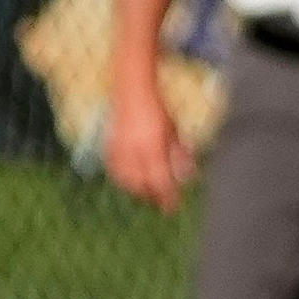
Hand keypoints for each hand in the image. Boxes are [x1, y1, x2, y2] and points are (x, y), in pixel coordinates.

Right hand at [105, 89, 192, 210]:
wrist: (133, 91)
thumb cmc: (157, 110)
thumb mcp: (174, 131)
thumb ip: (180, 154)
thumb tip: (188, 175)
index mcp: (152, 146)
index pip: (160, 180)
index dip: (167, 196)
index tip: (172, 207)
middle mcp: (133, 150)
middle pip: (141, 184)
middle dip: (152, 195)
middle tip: (162, 200)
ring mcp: (119, 149)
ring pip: (125, 180)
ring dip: (137, 190)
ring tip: (148, 193)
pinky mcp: (109, 147)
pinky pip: (114, 170)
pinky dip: (123, 180)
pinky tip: (129, 182)